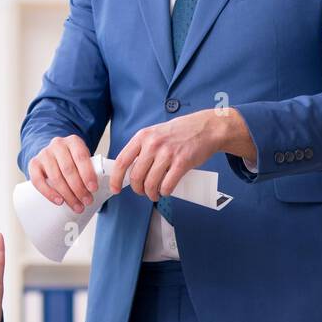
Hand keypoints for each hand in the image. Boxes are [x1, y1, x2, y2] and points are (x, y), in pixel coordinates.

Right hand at [27, 134, 98, 213]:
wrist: (53, 154)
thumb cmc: (73, 160)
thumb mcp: (82, 158)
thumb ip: (91, 168)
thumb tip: (107, 188)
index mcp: (73, 141)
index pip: (81, 157)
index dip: (88, 174)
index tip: (94, 189)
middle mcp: (57, 144)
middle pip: (68, 169)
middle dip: (79, 188)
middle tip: (87, 202)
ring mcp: (44, 154)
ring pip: (55, 177)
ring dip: (67, 195)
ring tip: (77, 206)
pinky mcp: (33, 164)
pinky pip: (38, 181)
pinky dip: (49, 193)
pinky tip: (59, 201)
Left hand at [110, 108, 256, 198]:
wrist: (206, 128)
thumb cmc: (180, 132)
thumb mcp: (155, 134)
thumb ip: (142, 148)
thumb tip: (129, 169)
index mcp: (142, 137)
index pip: (122, 161)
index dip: (116, 179)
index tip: (115, 188)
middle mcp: (153, 144)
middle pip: (136, 176)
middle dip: (137, 189)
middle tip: (142, 192)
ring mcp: (167, 153)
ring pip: (150, 183)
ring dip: (151, 193)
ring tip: (154, 194)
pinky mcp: (182, 162)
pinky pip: (167, 185)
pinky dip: (164, 192)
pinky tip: (165, 191)